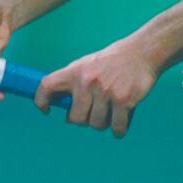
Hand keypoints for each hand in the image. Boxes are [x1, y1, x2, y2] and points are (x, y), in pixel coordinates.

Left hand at [35, 37, 157, 137]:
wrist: (142, 52)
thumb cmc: (113, 62)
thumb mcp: (88, 65)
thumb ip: (76, 84)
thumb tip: (67, 114)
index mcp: (76, 71)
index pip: (47, 85)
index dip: (41, 100)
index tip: (45, 110)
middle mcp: (88, 81)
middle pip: (76, 118)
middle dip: (84, 119)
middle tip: (94, 111)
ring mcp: (106, 91)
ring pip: (96, 124)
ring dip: (104, 122)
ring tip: (111, 110)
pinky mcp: (124, 100)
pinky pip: (116, 128)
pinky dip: (119, 130)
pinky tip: (121, 124)